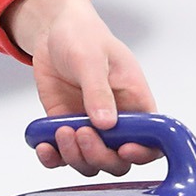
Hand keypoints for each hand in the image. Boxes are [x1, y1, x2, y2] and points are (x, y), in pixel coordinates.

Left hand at [1, 0, 160, 177]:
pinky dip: (53, 158)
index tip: (124, 148)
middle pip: (117, 161)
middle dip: (100, 155)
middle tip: (82, 133)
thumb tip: (106, 124)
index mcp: (136, 105)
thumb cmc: (84, 38)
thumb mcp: (91, 59)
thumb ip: (99, 91)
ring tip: (61, 131)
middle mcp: (116, 123)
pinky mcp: (66, 129)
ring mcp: (90, 129)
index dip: (143, 153)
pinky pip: (61, 155)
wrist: (53, 33)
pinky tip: (43, 146)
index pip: (152, 142)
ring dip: (76, 157)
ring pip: (90, 163)